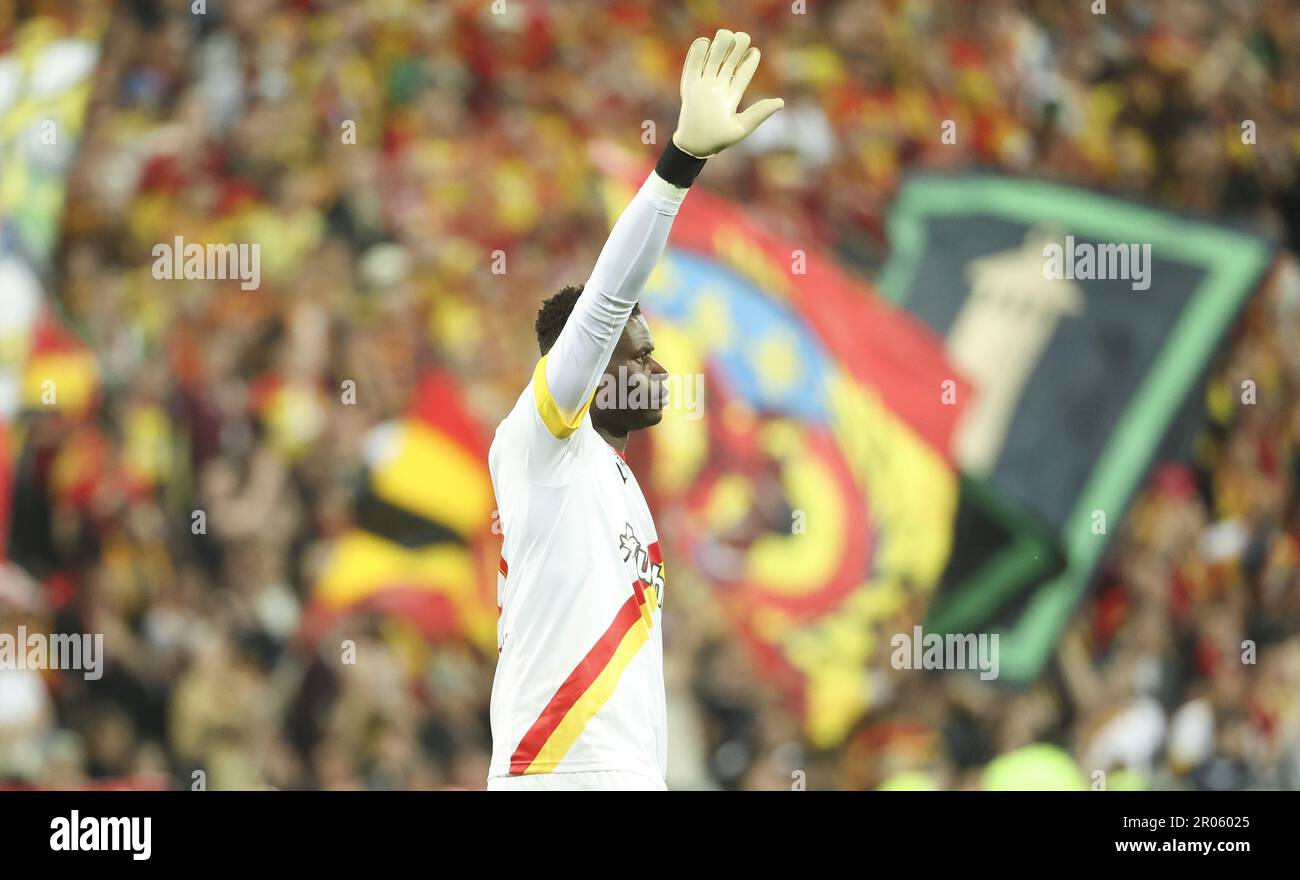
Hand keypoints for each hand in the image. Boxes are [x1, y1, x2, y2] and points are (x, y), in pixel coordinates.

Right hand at [672, 29, 783, 158]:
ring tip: (725, 35)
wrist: (694, 145)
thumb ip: (759, 113)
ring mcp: (704, 84)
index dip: (749, 60)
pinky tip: (704, 42)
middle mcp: (719, 86)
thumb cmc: (718, 140)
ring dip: (719, 44)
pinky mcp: (689, 84)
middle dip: (736, 47)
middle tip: (742, 38)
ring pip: (713, 58)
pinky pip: (693, 63)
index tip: (754, 52)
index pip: (743, 72)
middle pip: (729, 60)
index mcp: (732, 95)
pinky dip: (698, 51)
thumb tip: (781, 102)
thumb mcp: (742, 127)